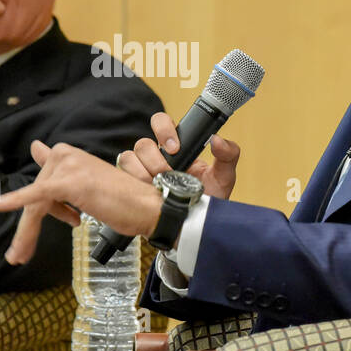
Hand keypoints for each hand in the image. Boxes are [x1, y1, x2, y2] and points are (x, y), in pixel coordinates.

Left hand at [0, 140, 163, 264]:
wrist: (147, 207)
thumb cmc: (122, 201)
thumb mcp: (85, 186)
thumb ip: (58, 172)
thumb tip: (37, 147)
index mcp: (68, 155)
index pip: (40, 183)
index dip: (30, 206)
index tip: (19, 229)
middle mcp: (64, 155)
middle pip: (35, 196)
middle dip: (31, 226)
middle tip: (23, 252)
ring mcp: (67, 168)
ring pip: (35, 204)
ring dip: (27, 232)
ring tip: (22, 253)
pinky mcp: (68, 183)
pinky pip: (37, 196)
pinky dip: (16, 201)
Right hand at [114, 111, 240, 199]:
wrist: (194, 227)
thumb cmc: (208, 200)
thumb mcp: (223, 177)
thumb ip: (228, 155)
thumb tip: (217, 140)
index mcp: (176, 147)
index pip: (162, 123)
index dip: (164, 129)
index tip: (175, 148)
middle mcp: (156, 156)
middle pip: (143, 143)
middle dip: (154, 158)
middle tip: (167, 173)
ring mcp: (142, 170)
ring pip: (129, 157)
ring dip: (142, 172)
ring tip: (156, 186)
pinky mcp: (132, 186)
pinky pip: (122, 175)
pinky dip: (132, 182)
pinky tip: (146, 192)